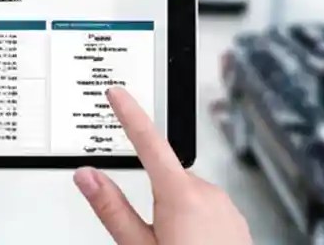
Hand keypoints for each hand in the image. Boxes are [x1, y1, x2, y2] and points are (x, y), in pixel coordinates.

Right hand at [74, 87, 251, 244]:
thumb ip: (112, 209)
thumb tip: (87, 177)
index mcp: (180, 194)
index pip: (148, 141)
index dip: (130, 114)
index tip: (118, 94)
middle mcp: (208, 193)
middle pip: (167, 176)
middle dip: (153, 195)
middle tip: (148, 236)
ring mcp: (226, 207)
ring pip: (186, 195)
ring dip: (173, 212)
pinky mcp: (236, 222)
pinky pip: (206, 210)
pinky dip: (193, 223)